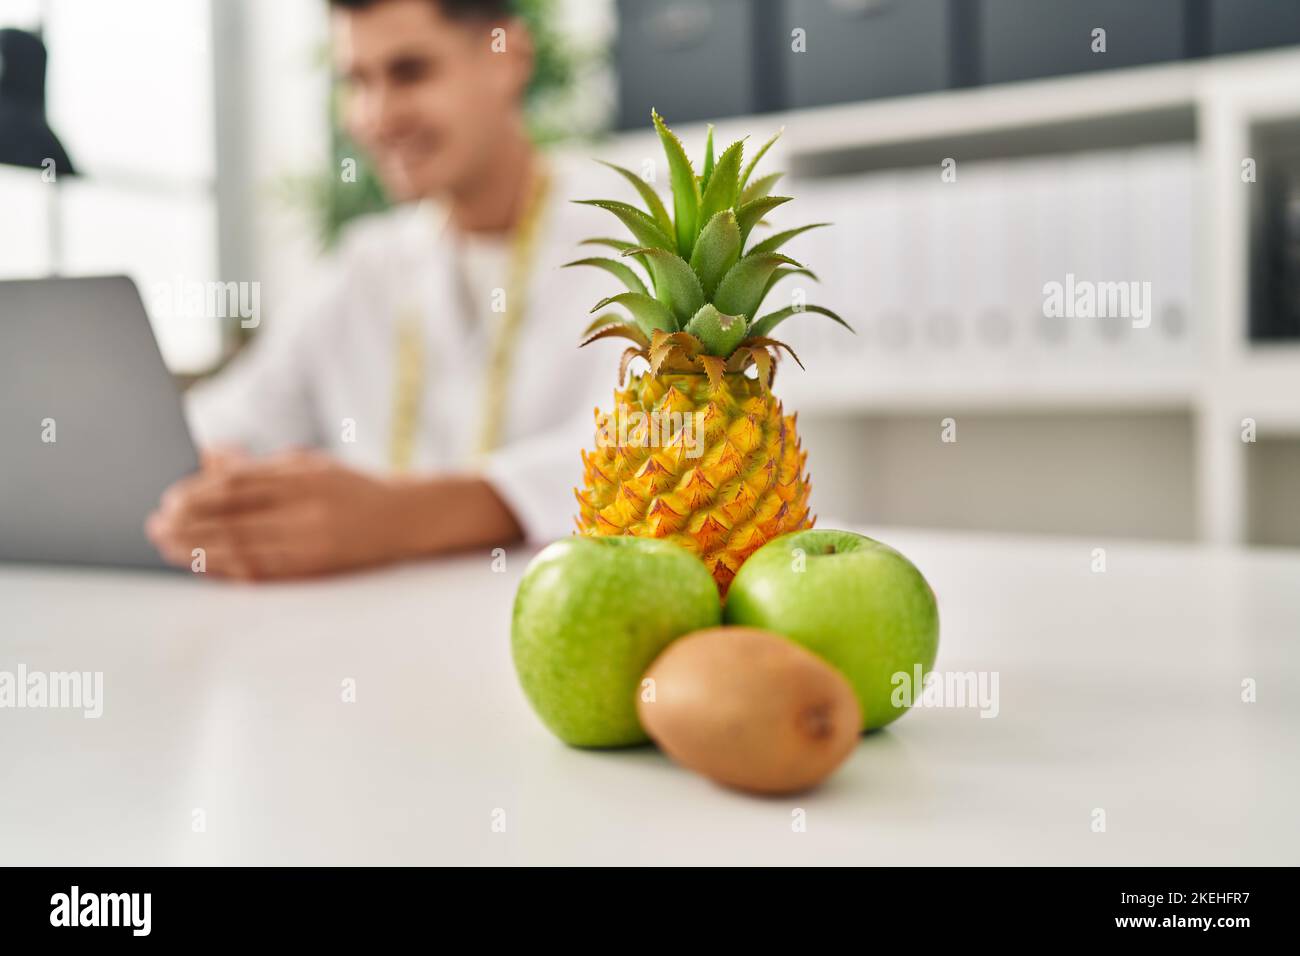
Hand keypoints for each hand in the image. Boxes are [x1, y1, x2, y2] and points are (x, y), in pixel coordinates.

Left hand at [146, 449, 520, 580]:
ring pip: (243, 550)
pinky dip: (228, 571)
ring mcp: (313, 543)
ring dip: (200, 551)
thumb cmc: (354, 488)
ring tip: (169, 549)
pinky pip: (264, 573)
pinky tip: (205, 567)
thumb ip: (261, 466)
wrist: (408, 519)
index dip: (198, 493)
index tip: (170, 499)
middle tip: (157, 527)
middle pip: (234, 520)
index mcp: (305, 478)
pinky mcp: (317, 569)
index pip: (238, 485)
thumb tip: (209, 461)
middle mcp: (308, 511)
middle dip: (189, 526)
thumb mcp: (311, 464)